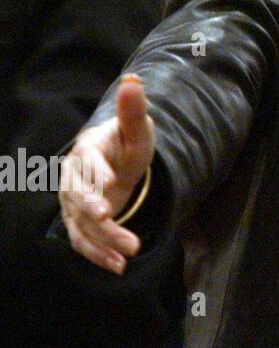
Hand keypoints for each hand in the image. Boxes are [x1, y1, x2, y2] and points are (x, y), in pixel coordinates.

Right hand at [59, 74, 153, 274]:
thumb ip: (133, 110)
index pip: (87, 163)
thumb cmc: (125, 144)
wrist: (114, 163)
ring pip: (82, 225)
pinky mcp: (80, 224)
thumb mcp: (136, 129)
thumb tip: (133, 80)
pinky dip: (98, 255)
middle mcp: (74, 180)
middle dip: (93, 209)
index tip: (111, 183)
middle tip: (108, 218)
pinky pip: (84, 242)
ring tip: (128, 254)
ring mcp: (74, 205)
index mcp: (86, 153)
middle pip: (80, 197)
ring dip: (103, 240)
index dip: (96, 174)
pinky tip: (118, 267)